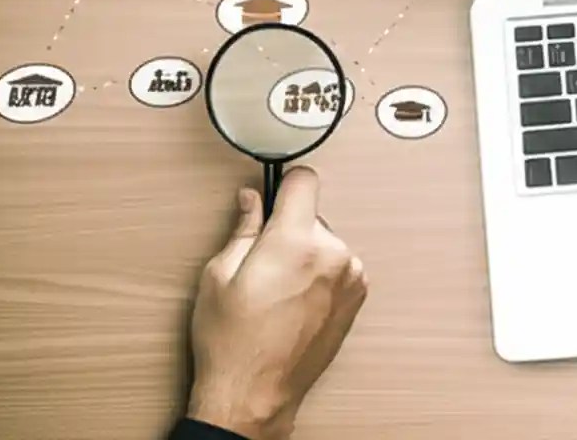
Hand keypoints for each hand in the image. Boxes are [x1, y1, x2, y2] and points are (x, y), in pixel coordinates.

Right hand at [187, 168, 366, 438]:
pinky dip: (320, 275)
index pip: (304, 181)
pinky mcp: (357, 299)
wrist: (255, 394)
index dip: (285, 182)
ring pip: (325, 243)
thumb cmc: (232, 342)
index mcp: (296, 242)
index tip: (275, 190)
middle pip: (312, 216)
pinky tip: (294, 302)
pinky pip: (338, 267)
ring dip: (306, 254)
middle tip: (261, 263)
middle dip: (288, 229)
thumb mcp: (219, 275)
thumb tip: (251, 199)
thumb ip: (244, 228)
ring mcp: (350, 278)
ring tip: (277, 291)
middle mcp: (332, 255)